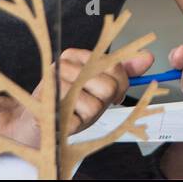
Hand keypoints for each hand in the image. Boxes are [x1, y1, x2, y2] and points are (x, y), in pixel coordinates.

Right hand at [11, 48, 153, 145]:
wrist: (35, 120)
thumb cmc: (70, 102)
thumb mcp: (98, 84)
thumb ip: (122, 71)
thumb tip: (147, 57)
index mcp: (77, 55)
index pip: (115, 67)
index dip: (120, 86)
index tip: (113, 95)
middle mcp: (63, 65)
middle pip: (107, 87)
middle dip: (102, 103)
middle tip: (88, 104)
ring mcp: (52, 85)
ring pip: (94, 106)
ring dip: (88, 117)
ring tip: (74, 112)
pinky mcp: (46, 106)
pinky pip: (77, 121)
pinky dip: (76, 126)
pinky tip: (67, 120)